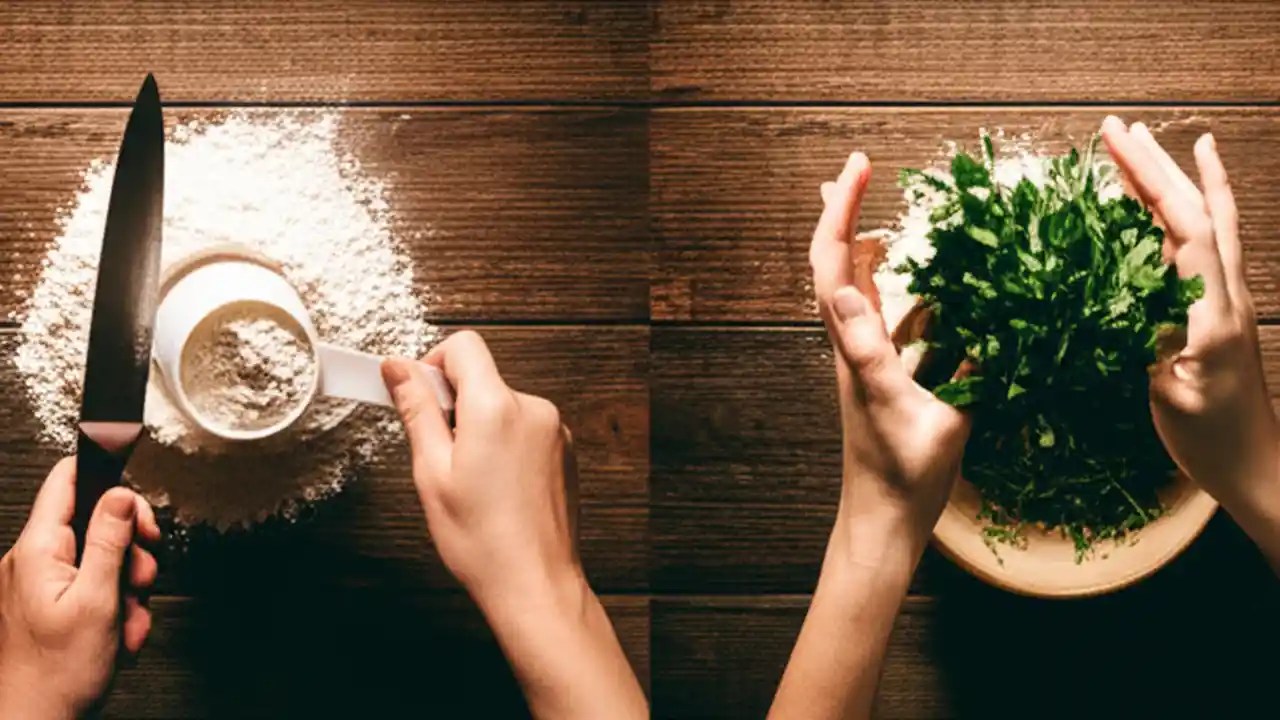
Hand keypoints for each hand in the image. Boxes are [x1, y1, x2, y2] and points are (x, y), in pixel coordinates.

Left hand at [0, 459, 160, 718]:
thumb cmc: (55, 675)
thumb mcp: (97, 600)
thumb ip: (109, 542)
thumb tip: (120, 495)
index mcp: (38, 550)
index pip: (68, 480)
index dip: (108, 478)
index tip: (138, 502)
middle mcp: (34, 561)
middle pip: (97, 522)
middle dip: (131, 549)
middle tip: (140, 578)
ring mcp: (40, 584)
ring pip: (102, 559)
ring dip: (127, 587)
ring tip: (126, 618)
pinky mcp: (50, 605)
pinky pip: (92, 588)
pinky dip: (113, 607)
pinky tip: (116, 631)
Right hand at [384, 332, 646, 718]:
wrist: (536, 584)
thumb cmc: (483, 540)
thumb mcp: (431, 472)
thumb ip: (416, 410)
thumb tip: (397, 368)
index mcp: (496, 407)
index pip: (463, 346)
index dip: (432, 365)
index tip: (418, 398)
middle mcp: (533, 409)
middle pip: (482, 378)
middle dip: (453, 406)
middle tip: (440, 457)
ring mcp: (554, 430)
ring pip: (502, 406)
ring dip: (479, 428)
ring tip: (471, 482)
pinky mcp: (564, 451)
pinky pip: (524, 429)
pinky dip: (504, 445)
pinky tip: (496, 489)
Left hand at [811, 152, 970, 556]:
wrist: (886, 521)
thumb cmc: (901, 475)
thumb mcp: (901, 410)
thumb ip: (875, 352)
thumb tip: (846, 291)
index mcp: (854, 346)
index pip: (834, 264)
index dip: (842, 211)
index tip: (859, 166)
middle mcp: (852, 345)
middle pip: (836, 266)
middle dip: (844, 215)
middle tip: (858, 171)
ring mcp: (866, 360)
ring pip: (857, 290)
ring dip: (863, 247)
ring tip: (876, 213)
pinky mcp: (884, 377)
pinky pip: (885, 318)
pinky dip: (896, 288)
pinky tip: (917, 281)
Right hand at [1101, 118, 1278, 524]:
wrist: (1260, 468)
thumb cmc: (1214, 441)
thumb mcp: (1169, 395)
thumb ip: (1140, 340)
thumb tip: (1100, 296)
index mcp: (1211, 311)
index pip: (1185, 228)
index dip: (1154, 182)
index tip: (1119, 145)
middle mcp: (1223, 295)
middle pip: (1195, 213)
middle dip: (1156, 167)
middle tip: (1118, 129)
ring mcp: (1222, 302)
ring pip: (1202, 225)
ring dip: (1170, 183)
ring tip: (1140, 147)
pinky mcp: (1214, 314)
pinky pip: (1197, 252)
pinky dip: (1178, 219)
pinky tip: (1160, 208)